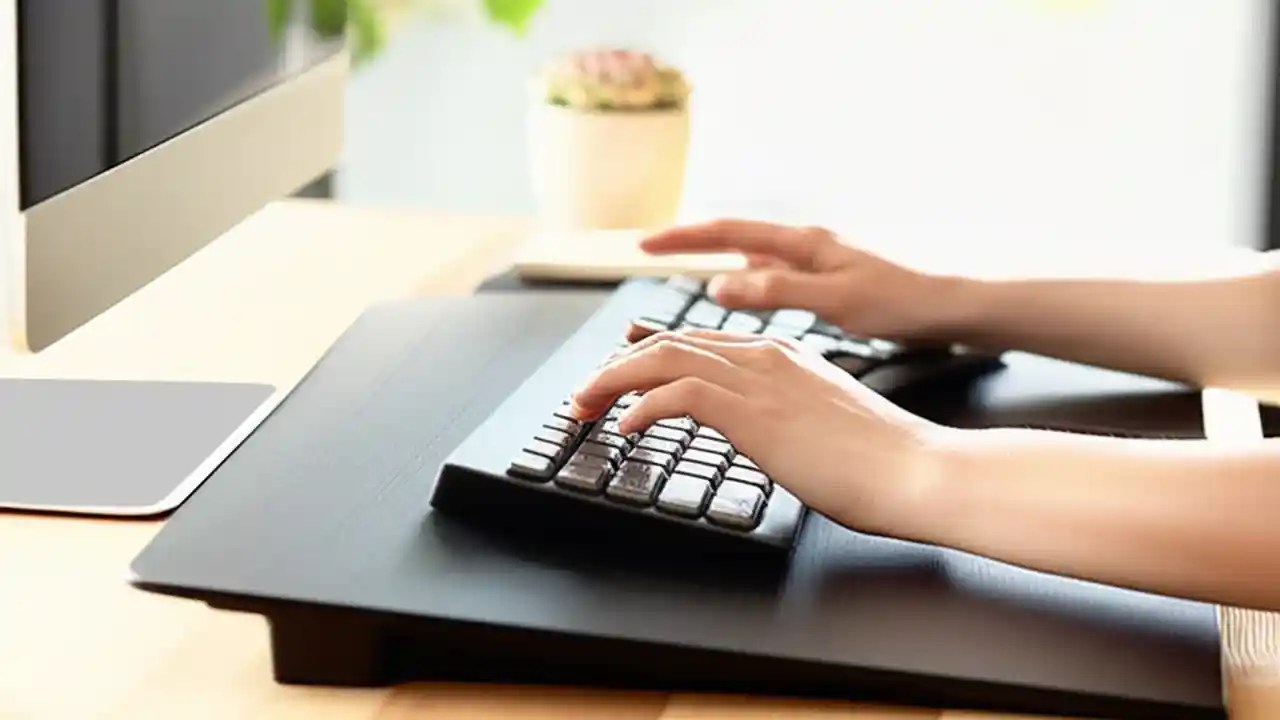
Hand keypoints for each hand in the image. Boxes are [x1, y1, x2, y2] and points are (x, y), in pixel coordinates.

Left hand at [569, 329, 946, 534]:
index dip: (649, 349)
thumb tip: (762, 431)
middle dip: (617, 366)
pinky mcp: (754, 411)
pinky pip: (680, 394)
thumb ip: (784, 414)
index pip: (700, 340)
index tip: (618, 359)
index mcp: (782, 354)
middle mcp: (765, 356)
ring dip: (614, 381)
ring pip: (665, 359)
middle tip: (584, 393)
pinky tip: (628, 427)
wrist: (915, 469)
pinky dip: (644, 406)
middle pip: (671, 344)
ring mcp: (759, 379)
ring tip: (584, 404)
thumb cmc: (878, 458)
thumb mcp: (821, 422)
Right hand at [642, 219, 952, 341]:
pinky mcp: (828, 281)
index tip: (644, 245)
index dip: (683, 239)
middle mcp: (806, 245)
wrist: (953, 308)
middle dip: (689, 244)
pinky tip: (743, 297)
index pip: (728, 232)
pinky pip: (772, 275)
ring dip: (714, 260)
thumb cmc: (901, 304)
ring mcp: (816, 261)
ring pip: (752, 255)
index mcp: (803, 243)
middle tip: (649, 253)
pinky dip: (745, 280)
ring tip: (685, 270)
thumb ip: (775, 291)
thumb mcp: (834, 300)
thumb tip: (718, 283)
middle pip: (733, 237)